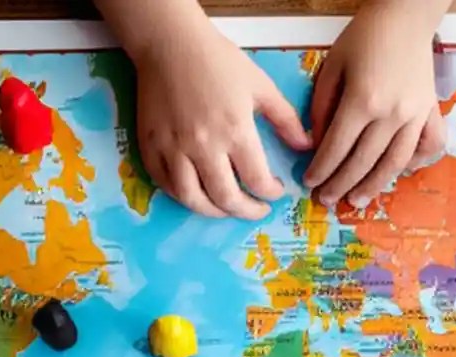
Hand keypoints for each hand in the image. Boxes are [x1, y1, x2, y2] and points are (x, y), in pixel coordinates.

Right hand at [131, 19, 311, 219]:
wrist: (170, 44)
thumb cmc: (218, 61)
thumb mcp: (261, 86)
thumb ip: (286, 119)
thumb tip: (305, 147)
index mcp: (235, 131)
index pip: (257, 180)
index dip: (271, 193)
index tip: (276, 191)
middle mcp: (203, 146)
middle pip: (226, 199)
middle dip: (247, 211)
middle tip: (257, 210)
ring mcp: (173, 149)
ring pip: (192, 200)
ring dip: (214, 212)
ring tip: (227, 208)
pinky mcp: (150, 146)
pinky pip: (165, 185)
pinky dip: (182, 196)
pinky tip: (197, 193)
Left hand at [304, 2, 445, 207]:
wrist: (404, 17)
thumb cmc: (364, 37)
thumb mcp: (332, 67)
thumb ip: (323, 107)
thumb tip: (317, 144)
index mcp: (363, 100)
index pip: (337, 148)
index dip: (321, 170)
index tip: (310, 183)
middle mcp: (391, 113)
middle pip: (363, 161)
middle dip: (342, 185)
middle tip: (327, 200)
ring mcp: (415, 115)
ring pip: (394, 162)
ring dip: (374, 185)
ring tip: (358, 200)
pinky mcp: (430, 111)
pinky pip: (428, 145)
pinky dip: (417, 162)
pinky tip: (401, 172)